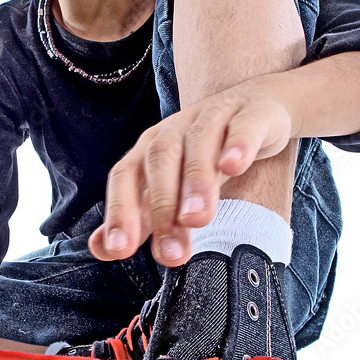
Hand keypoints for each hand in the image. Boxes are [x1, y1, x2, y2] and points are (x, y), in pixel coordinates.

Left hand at [88, 77, 293, 266]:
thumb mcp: (171, 183)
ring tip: (197, 218)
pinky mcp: (252, 114)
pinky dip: (238, 144)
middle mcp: (176, 129)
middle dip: (161, 205)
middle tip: (170, 251)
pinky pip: (244, 125)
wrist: (259, 108)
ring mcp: (214, 117)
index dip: (120, 211)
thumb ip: (140, 215)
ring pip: (199, 143)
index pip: (126, 175)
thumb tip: (101, 249)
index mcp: (150, 148)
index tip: (119, 250)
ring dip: (196, 181)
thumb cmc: (207, 153)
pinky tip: (235, 166)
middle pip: (160, 159)